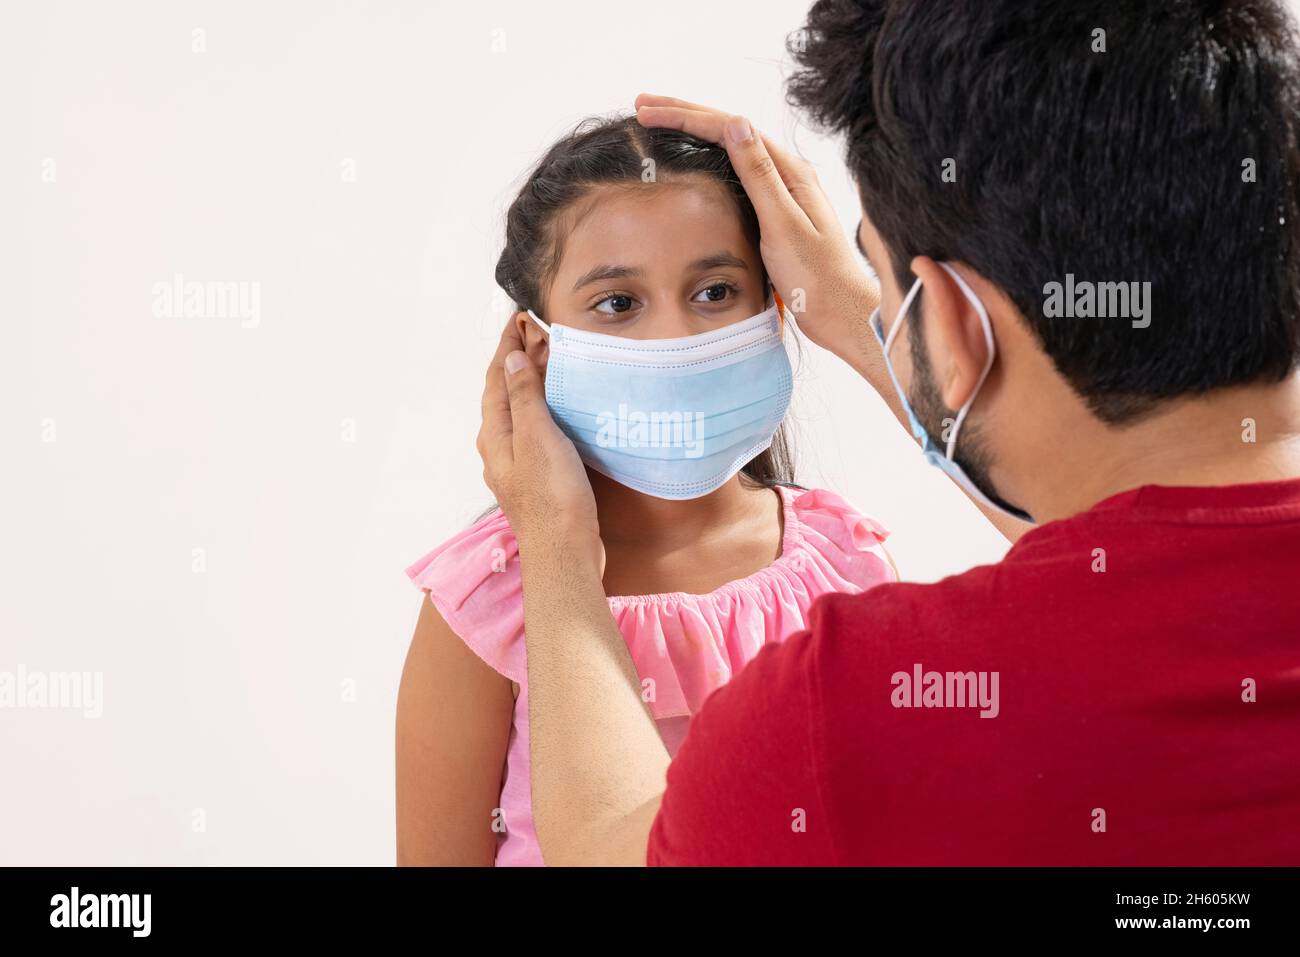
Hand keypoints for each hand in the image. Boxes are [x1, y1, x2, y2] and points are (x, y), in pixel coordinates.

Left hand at [477, 316, 604, 573]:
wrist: (564, 554)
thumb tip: (514, 359)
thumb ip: (525, 397)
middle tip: (540, 331)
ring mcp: (519, 463)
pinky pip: (539, 430)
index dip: (509, 345)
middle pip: (507, 392)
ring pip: (523, 411)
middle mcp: (501, 447)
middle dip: (521, 360)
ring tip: (554, 361)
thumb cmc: (551, 499)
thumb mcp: (537, 438)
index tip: (520, 316)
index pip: (498, 376)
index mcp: (496, 433)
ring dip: (535, 384)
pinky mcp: (539, 477)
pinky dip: (548, 409)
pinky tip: (565, 410)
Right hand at [634, 93, 879, 356]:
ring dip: (693, 132)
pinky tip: (695, 159)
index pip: (729, 128)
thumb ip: (759, 175)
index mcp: (790, 171)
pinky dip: (708, 158)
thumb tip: (737, 124)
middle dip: (683, 114)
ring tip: (660, 121)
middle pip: (729, 130)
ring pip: (730, 148)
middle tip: (642, 105)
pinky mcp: (776, 211)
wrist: (841, 313)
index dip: (684, 116)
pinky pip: (736, 172)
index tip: (646, 112)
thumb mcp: (783, 224)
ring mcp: (782, 191)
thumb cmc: (816, 277)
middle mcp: (787, 173)